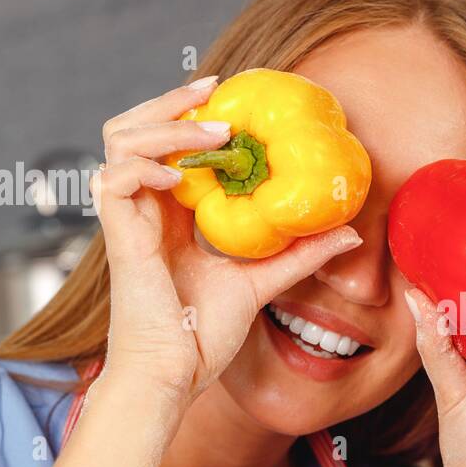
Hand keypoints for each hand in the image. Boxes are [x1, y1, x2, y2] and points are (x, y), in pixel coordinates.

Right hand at [91, 77, 361, 400]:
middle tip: (215, 90)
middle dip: (169, 101)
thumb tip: (350, 232)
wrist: (172, 376)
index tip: (232, 100)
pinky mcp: (119, 236)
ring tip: (213, 133)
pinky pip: (115, 179)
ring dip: (165, 125)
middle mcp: (143, 209)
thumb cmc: (202, 337)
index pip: (166, 145)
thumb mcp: (261, 283)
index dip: (190, 116)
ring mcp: (127, 220)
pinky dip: (146, 165)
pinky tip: (181, 175)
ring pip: (120, 140)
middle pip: (132, 127)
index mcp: (168, 214)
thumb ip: (299, 254)